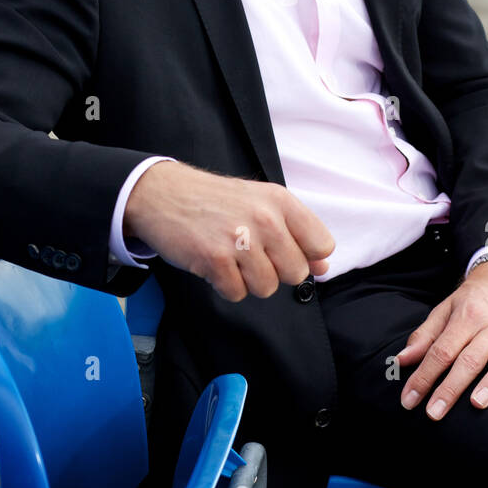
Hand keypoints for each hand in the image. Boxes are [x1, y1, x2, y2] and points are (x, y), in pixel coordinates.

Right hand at [123, 160, 333, 301]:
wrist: (163, 194)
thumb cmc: (215, 201)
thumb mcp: (261, 204)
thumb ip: (295, 234)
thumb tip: (324, 267)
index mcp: (281, 201)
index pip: (322, 245)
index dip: (306, 256)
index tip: (284, 251)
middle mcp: (266, 218)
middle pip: (296, 273)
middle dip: (275, 271)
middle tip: (251, 254)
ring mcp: (241, 239)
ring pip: (267, 288)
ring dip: (247, 280)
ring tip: (231, 257)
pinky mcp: (215, 259)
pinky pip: (236, 294)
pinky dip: (224, 285)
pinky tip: (213, 263)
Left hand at [393, 262, 487, 419]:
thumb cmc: (472, 300)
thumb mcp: (445, 309)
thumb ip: (424, 336)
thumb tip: (402, 361)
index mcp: (465, 317)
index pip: (441, 351)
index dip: (423, 376)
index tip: (409, 399)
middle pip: (469, 360)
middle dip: (450, 388)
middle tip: (434, 413)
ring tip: (477, 404)